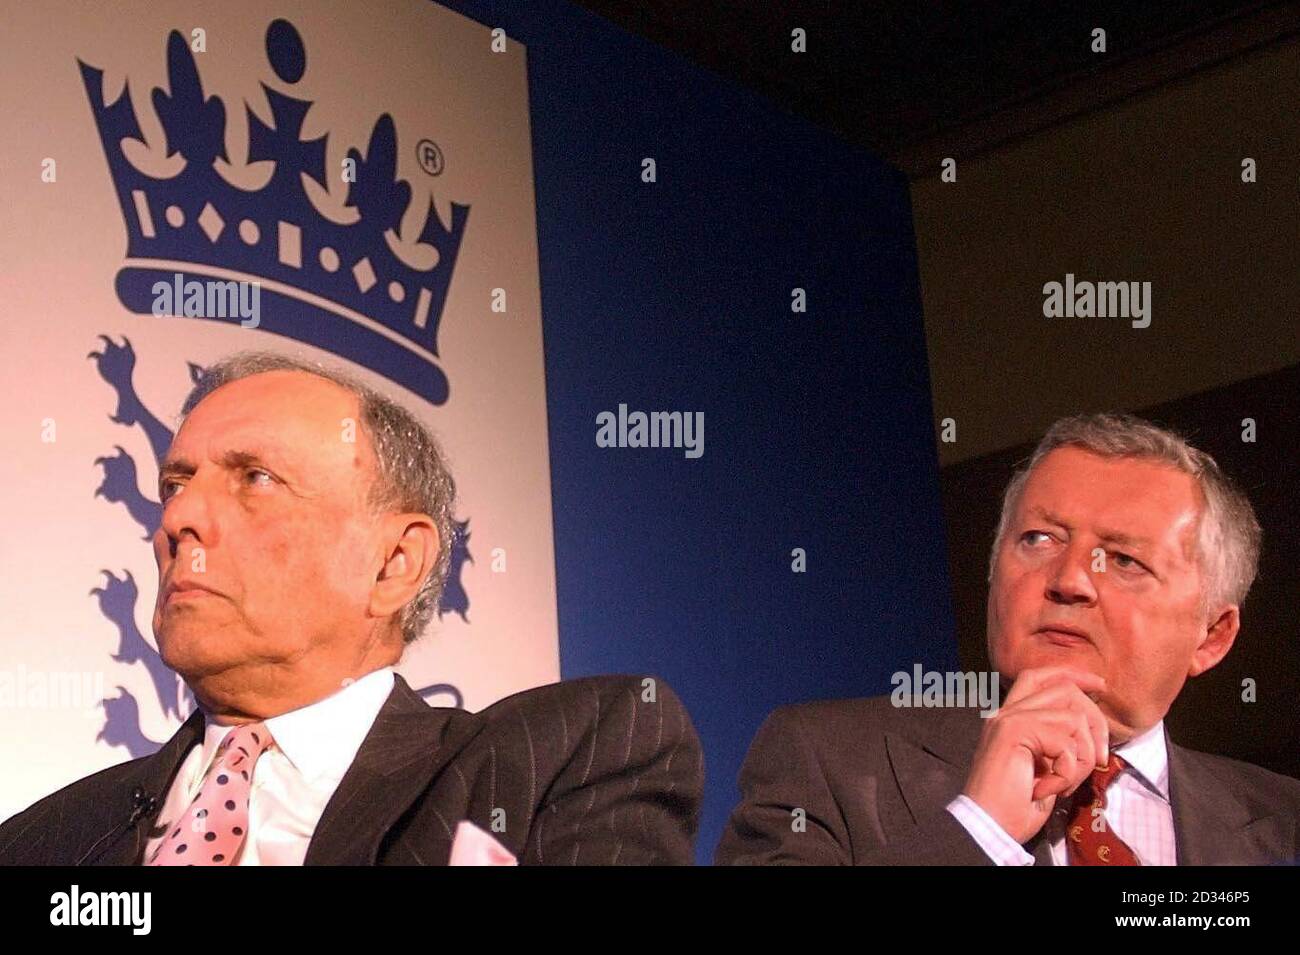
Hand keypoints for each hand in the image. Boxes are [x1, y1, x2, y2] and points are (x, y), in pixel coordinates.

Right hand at [962, 666, 1108, 843]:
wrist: (988, 825)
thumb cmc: (1015, 805)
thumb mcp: (1044, 768)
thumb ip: (1058, 741)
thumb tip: (1090, 729)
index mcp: (1010, 717)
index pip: (1039, 677)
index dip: (1072, 675)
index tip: (1100, 686)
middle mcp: (1006, 712)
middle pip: (1064, 688)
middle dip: (1095, 721)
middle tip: (1100, 759)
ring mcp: (1009, 719)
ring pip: (1073, 717)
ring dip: (1082, 758)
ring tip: (1065, 783)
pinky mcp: (1014, 731)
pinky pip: (1066, 744)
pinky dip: (1067, 772)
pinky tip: (1048, 789)